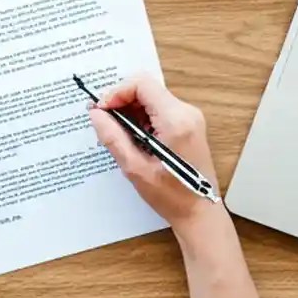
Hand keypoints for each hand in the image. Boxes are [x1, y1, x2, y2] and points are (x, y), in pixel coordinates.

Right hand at [88, 74, 229, 242]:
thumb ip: (113, 137)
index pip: (142, 84)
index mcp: (176, 120)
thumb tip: (96, 115)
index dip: (117, 92)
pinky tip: (136, 140)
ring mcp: (191, 118)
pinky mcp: (189, 125)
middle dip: (122, 102)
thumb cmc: (172, 196)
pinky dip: (143, 119)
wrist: (200, 212)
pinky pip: (161, 110)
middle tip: (105, 123)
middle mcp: (187, 113)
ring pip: (152, 99)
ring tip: (120, 136)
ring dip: (132, 112)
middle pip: (147, 89)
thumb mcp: (135, 168)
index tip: (102, 110)